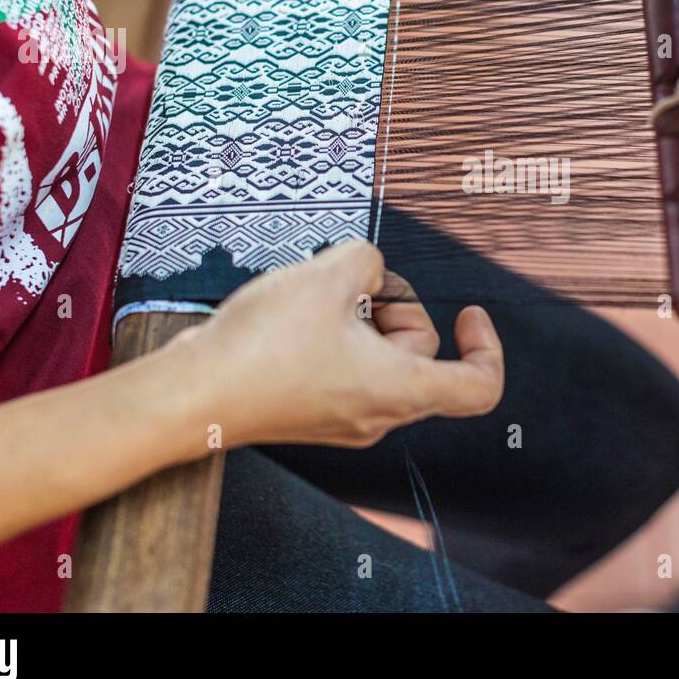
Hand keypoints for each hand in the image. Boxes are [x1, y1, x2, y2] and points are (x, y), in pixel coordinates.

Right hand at [167, 241, 504, 448]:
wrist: (192, 395)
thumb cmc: (262, 347)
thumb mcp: (328, 276)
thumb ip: (368, 260)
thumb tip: (367, 272)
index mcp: (400, 391)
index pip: (478, 388)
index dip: (486, 347)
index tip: (470, 313)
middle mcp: (377, 414)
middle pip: (419, 353)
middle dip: (395, 307)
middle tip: (353, 284)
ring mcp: (341, 417)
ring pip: (378, 357)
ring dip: (358, 317)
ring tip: (316, 296)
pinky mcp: (309, 410)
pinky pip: (342, 366)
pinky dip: (331, 334)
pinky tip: (294, 314)